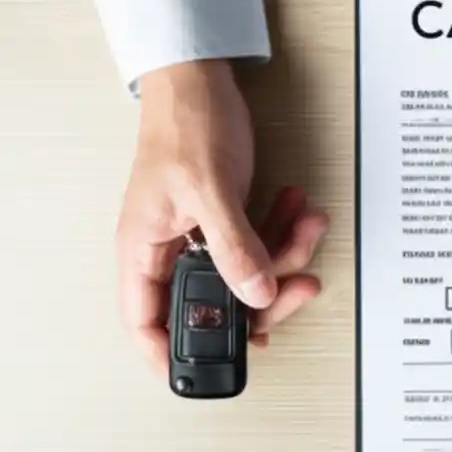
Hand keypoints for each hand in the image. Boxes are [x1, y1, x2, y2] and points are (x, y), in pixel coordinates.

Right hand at [116, 60, 327, 371]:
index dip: (170, 355)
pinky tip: (300, 208)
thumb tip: (256, 297)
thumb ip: (233, 246)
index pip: (145, 322)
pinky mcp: (227, 220)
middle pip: (216, 305)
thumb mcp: (209, 188)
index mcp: (143, 250)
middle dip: (264, 297)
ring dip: (285, 255)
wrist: (202, 76)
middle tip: (302, 283)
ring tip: (309, 222)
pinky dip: (283, 231)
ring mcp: (200, 237)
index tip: (207, 374)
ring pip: (247, 275)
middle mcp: (169, 251)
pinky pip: (259, 244)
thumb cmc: (185, 123)